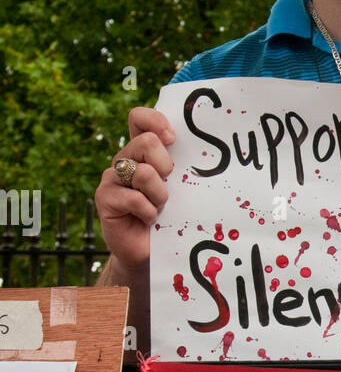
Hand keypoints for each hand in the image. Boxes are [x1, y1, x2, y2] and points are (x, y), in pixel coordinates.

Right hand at [94, 108, 174, 272]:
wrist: (150, 253)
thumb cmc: (169, 218)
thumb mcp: (179, 188)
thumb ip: (182, 166)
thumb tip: (205, 151)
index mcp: (141, 151)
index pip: (139, 118)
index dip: (155, 121)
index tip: (172, 138)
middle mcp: (125, 159)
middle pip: (147, 142)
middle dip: (166, 166)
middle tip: (168, 187)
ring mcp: (112, 177)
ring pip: (144, 172)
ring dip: (160, 196)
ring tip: (159, 208)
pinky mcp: (105, 197)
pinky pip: (135, 198)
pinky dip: (149, 213)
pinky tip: (148, 221)